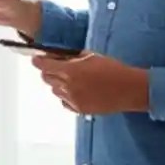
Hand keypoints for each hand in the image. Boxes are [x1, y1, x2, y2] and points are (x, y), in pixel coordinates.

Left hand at [31, 53, 149, 114]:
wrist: (129, 89)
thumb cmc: (113, 69)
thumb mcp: (92, 56)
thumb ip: (73, 56)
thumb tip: (61, 55)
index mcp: (70, 71)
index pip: (45, 65)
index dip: (38, 61)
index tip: (36, 58)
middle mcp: (68, 87)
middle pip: (47, 78)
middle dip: (48, 71)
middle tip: (55, 66)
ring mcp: (73, 100)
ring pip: (55, 90)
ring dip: (57, 83)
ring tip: (71, 78)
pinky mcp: (80, 110)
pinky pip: (64, 102)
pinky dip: (66, 95)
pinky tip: (77, 90)